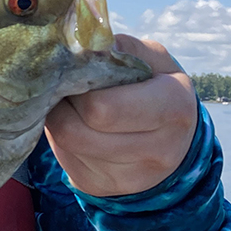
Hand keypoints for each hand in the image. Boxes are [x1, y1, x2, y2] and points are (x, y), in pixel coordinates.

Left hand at [45, 35, 197, 197]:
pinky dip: (61, 139)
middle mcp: (158, 150)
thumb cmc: (155, 88)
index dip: (78, 85)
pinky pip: (65, 160)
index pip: (102, 108)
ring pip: (66, 145)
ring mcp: (131, 178)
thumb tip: (81, 42)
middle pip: (75, 130)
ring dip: (57, 119)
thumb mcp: (152, 59)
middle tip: (64, 85)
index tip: (78, 70)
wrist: (173, 142)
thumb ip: (120, 47)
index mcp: (173, 107)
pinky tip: (75, 124)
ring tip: (68, 102)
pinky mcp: (103, 188)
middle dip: (61, 102)